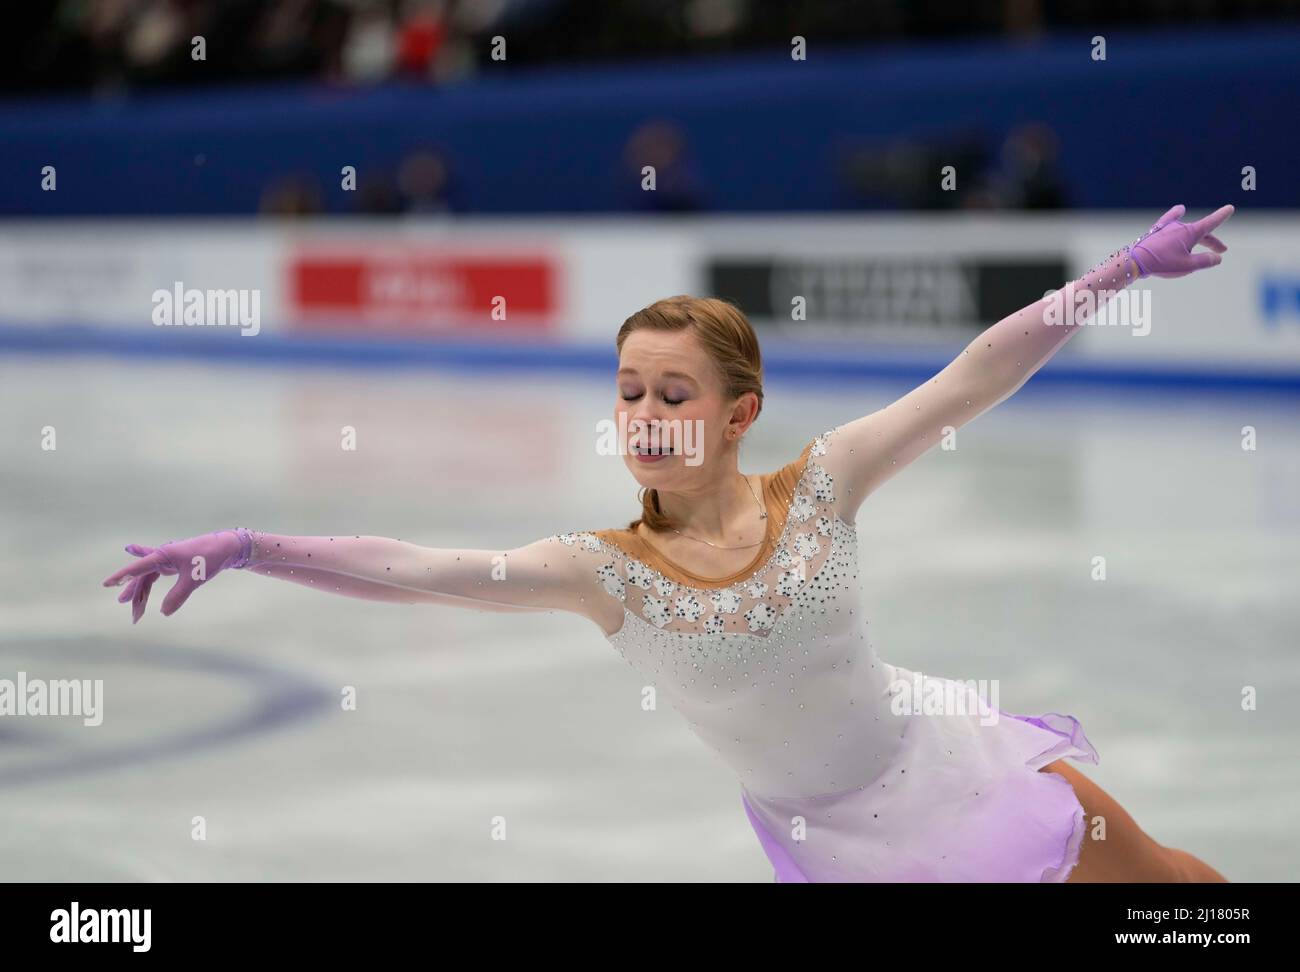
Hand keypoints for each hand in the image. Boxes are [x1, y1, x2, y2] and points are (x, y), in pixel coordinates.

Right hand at [101, 530, 245, 622]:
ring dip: (142, 593)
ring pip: (148, 578)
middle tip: (135, 616)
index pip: (138, 568)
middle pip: (142, 577)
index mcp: (163, 555)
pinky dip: (148, 581)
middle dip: (136, 596)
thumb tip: (163, 612)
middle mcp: (162, 556)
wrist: (227, 547)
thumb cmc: (210, 558)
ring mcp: (167, 559)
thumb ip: (178, 596)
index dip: (122, 576)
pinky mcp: (174, 563)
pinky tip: (131, 569)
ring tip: (136, 612)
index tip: (106, 584)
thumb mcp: (194, 579)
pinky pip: (156, 573)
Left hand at [1129, 204, 1233, 278]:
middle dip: (1212, 242)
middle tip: (1221, 251)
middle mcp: (1181, 227)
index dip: (1221, 216)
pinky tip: (1180, 209)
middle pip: (1201, 233)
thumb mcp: (1188, 265)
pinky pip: (1168, 220)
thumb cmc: (1162, 263)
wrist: (1135, 260)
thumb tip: (1217, 258)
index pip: (1211, 223)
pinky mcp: (1157, 231)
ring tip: (1198, 249)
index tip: (1230, 208)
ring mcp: (1168, 227)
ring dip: (1195, 240)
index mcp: (1191, 233)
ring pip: (1186, 232)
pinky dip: (1175, 215)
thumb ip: (1205, 261)